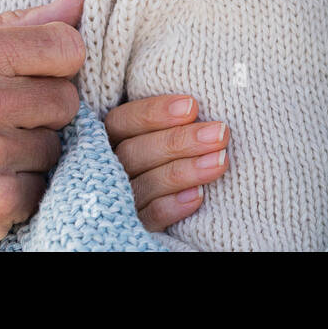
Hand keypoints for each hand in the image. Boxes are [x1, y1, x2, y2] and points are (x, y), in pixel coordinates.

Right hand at [0, 0, 85, 250]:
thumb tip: (77, 1)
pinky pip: (42, 186)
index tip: (36, 72)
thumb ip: (14, 23)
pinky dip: (20, 188)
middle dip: (43, 109)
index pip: (66, 46)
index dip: (58, 61)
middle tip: (2, 116)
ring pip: (57, 145)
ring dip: (31, 151)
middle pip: (67, 98)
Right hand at [104, 94, 229, 230]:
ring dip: (184, 172)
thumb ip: (170, 121)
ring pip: (145, 184)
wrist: (159, 207)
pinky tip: (198, 196)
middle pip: (135, 152)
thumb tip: (198, 104)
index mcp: (107, 138)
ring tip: (219, 162)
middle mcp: (108, 167)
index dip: (154, 112)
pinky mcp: (133, 224)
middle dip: (180, 141)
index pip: (123, 121)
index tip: (192, 105)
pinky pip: (148, 218)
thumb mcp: (157, 133)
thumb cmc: (165, 153)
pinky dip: (172, 207)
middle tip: (219, 134)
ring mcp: (118, 197)